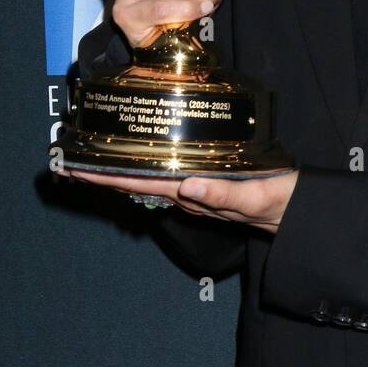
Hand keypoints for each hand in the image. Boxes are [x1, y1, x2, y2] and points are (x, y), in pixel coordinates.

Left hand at [62, 165, 299, 234]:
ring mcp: (195, 190)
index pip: (140, 183)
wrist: (300, 211)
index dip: (107, 176)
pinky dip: (147, 164)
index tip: (75, 169)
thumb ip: (224, 196)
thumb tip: (187, 186)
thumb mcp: (257, 198)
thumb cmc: (281, 203)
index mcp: (194, 195)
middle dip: (102, 172)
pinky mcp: (206, 181)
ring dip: (119, 169)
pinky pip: (167, 174)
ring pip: (148, 178)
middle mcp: (188, 194)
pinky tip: (140, 156)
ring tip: (92, 155)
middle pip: (135, 181)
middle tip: (67, 160)